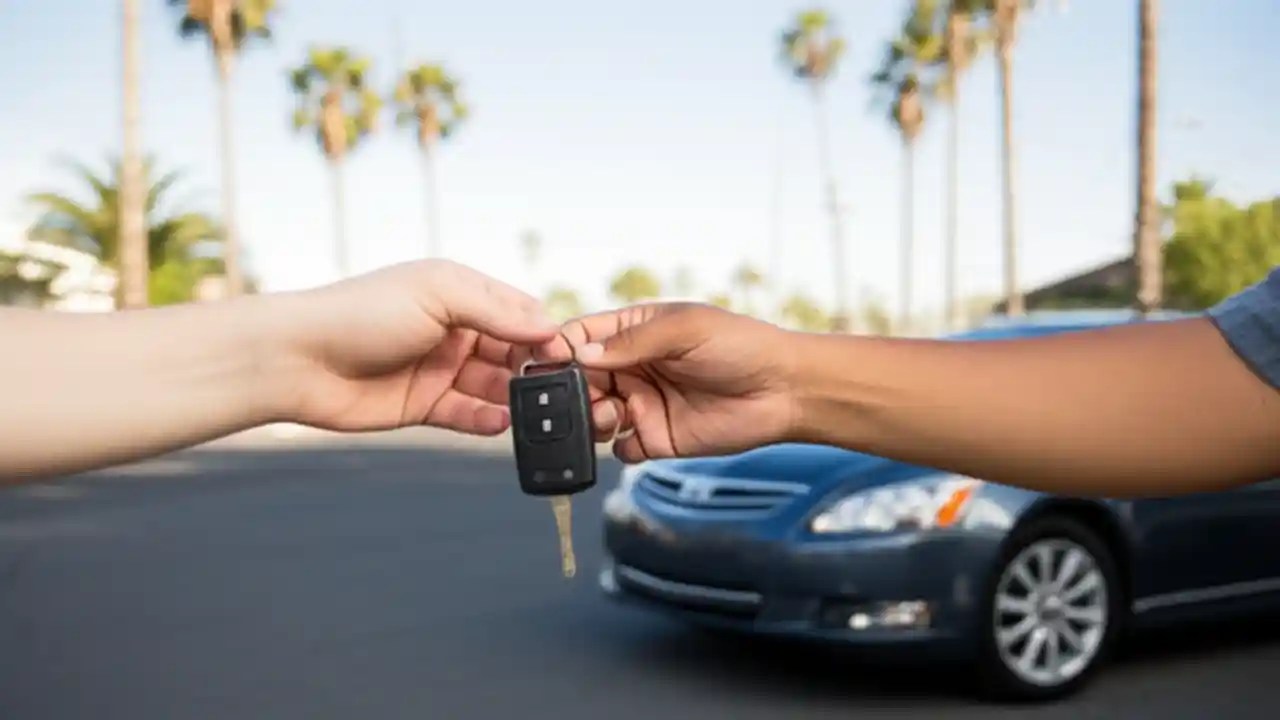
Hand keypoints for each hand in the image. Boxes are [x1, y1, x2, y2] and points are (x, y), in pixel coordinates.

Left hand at [277, 260, 557, 434]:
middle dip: (535, 369)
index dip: (545, 332)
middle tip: (559, 389)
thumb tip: (549, 327)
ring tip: (535, 411)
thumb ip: (496, 311)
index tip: (568, 353)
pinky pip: (467, 415)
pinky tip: (501, 423)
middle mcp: (453, 330)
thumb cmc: (361, 313)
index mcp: (459, 293)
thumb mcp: (438, 295)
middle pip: (512, 351)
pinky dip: (487, 420)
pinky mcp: (423, 405)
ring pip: (494, 387)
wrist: (298, 359)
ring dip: (516, 398)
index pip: (520, 311)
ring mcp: (439, 369)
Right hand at [527, 303, 800, 461]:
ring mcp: (642, 404)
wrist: (783, 391)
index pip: (581, 336)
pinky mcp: (656, 438)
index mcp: (634, 331)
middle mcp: (632, 368)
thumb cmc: (740, 346)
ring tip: (608, 418)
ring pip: (593, 416)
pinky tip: (631, 438)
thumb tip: (581, 353)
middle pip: (578, 380)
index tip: (546, 361)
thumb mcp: (684, 329)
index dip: (558, 348)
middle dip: (568, 390)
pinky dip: (614, 449)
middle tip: (580, 396)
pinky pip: (620, 449)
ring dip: (589, 419)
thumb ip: (632, 341)